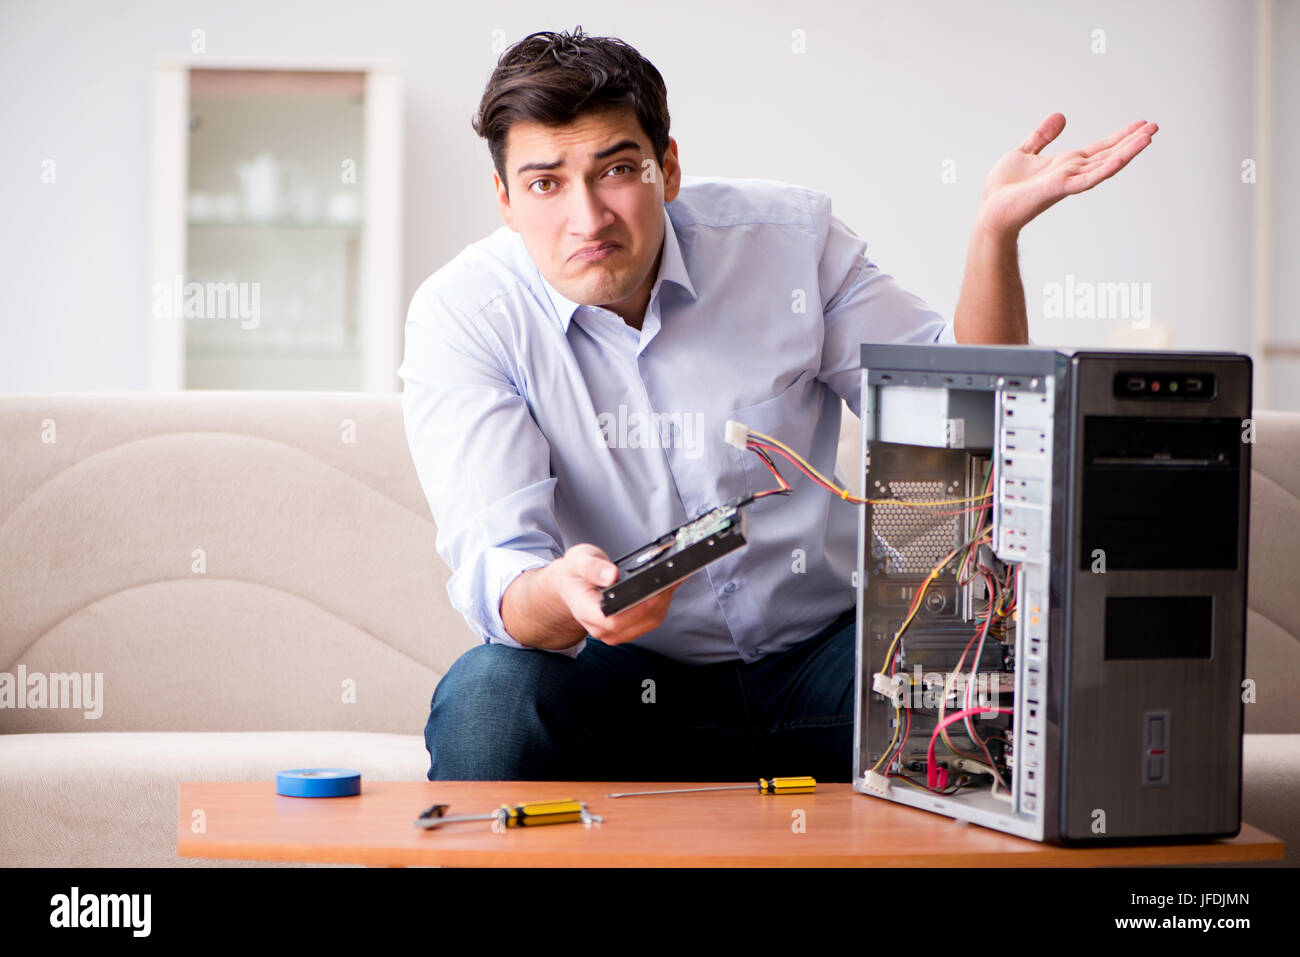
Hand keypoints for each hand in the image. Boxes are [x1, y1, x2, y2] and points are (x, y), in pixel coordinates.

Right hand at [548, 543, 684, 645]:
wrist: (571, 585)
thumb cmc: (575, 573)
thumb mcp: (577, 561)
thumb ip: (592, 567)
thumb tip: (611, 575)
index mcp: (586, 611)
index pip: (614, 620)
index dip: (637, 609)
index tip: (654, 593)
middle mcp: (600, 627)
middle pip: (638, 622)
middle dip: (658, 600)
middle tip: (671, 577)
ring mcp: (615, 631)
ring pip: (649, 622)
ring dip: (664, 601)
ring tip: (671, 578)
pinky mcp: (628, 628)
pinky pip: (650, 620)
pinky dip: (662, 603)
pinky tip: (667, 586)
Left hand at [977, 114, 1157, 235]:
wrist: (990, 210)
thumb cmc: (1003, 188)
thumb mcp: (1024, 153)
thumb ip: (1042, 137)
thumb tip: (1060, 116)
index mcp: (1066, 164)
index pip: (1100, 148)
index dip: (1120, 136)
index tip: (1141, 124)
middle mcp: (1071, 172)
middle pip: (1108, 154)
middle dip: (1131, 141)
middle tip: (1155, 127)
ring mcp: (1067, 181)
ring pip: (1103, 165)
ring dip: (1126, 152)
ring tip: (1149, 137)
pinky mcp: (1057, 189)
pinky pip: (1086, 179)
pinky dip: (1103, 169)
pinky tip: (1120, 159)